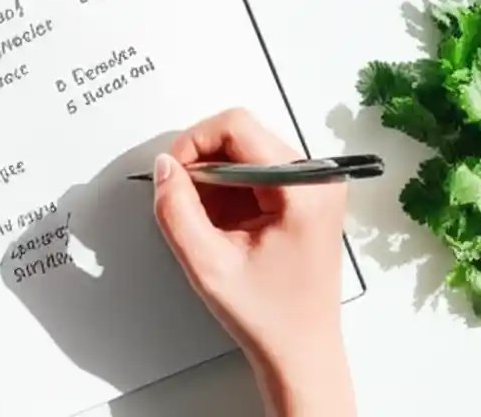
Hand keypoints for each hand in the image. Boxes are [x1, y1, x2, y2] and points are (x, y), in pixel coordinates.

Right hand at [151, 109, 355, 416]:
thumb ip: (177, 210)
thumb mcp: (208, 265)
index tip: (173, 176)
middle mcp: (316, 178)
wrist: (301, 353)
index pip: (237, 126)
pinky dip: (228, 193)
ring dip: (214, 182)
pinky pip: (254, 172)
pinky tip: (225, 229)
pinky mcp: (304, 197)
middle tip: (186, 206)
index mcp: (303, 188)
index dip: (193, 143)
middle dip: (202, 165)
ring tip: (210, 227)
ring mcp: (313, 186)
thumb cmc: (268, 317)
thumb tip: (164, 167)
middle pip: (241, 135)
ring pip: (244, 152)